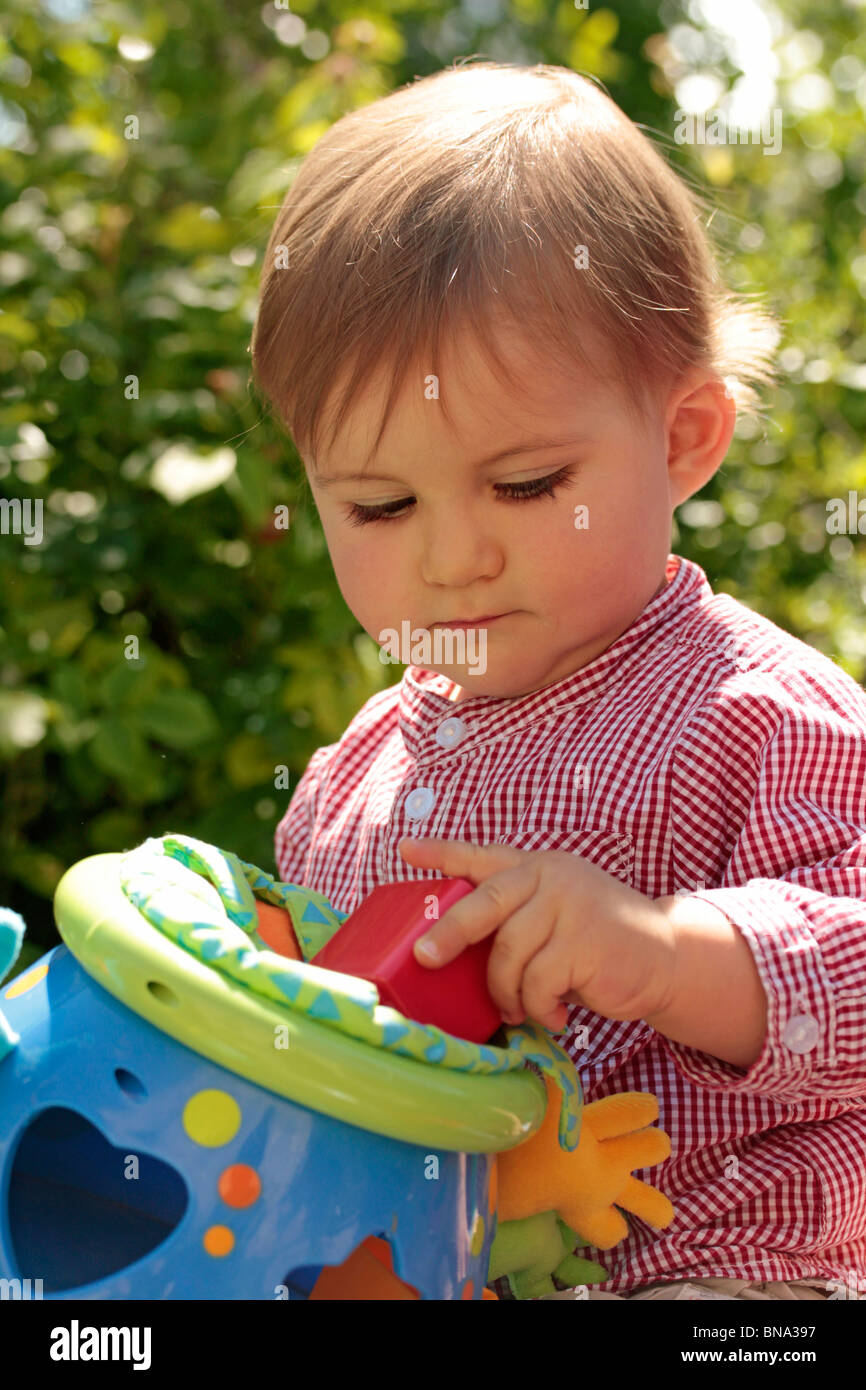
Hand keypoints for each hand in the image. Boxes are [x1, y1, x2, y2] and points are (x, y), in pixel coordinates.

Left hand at [398, 837, 676, 1033]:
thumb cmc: (596, 944)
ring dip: (507, 991)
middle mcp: (550, 877)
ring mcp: (569, 905)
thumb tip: (458, 957)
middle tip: (425, 958)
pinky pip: (538, 982)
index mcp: (536, 867)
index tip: (404, 849)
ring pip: (508, 953)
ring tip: (519, 1009)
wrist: (665, 956)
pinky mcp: (585, 941)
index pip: (481, 856)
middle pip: (484, 903)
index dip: (442, 853)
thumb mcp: (555, 916)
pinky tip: (554, 1014)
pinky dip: (538, 1006)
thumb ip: (516, 920)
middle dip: (448, 933)